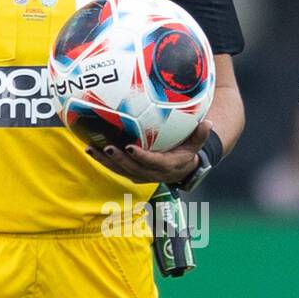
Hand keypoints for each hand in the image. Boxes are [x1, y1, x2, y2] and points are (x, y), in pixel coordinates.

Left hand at [84, 119, 211, 186]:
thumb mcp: (195, 144)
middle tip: (108, 147)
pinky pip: (115, 167)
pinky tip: (90, 148)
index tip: (131, 147)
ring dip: (105, 161)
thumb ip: (200, 135)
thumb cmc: (187, 152)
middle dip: (119, 160)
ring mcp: (139, 175)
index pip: (153, 163)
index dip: (141, 157)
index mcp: (167, 166)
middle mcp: (152, 174)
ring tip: (92, 148)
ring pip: (120, 170)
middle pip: (132, 169)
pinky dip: (102, 159)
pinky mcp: (130, 172)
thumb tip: (208, 122)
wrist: (181, 169)